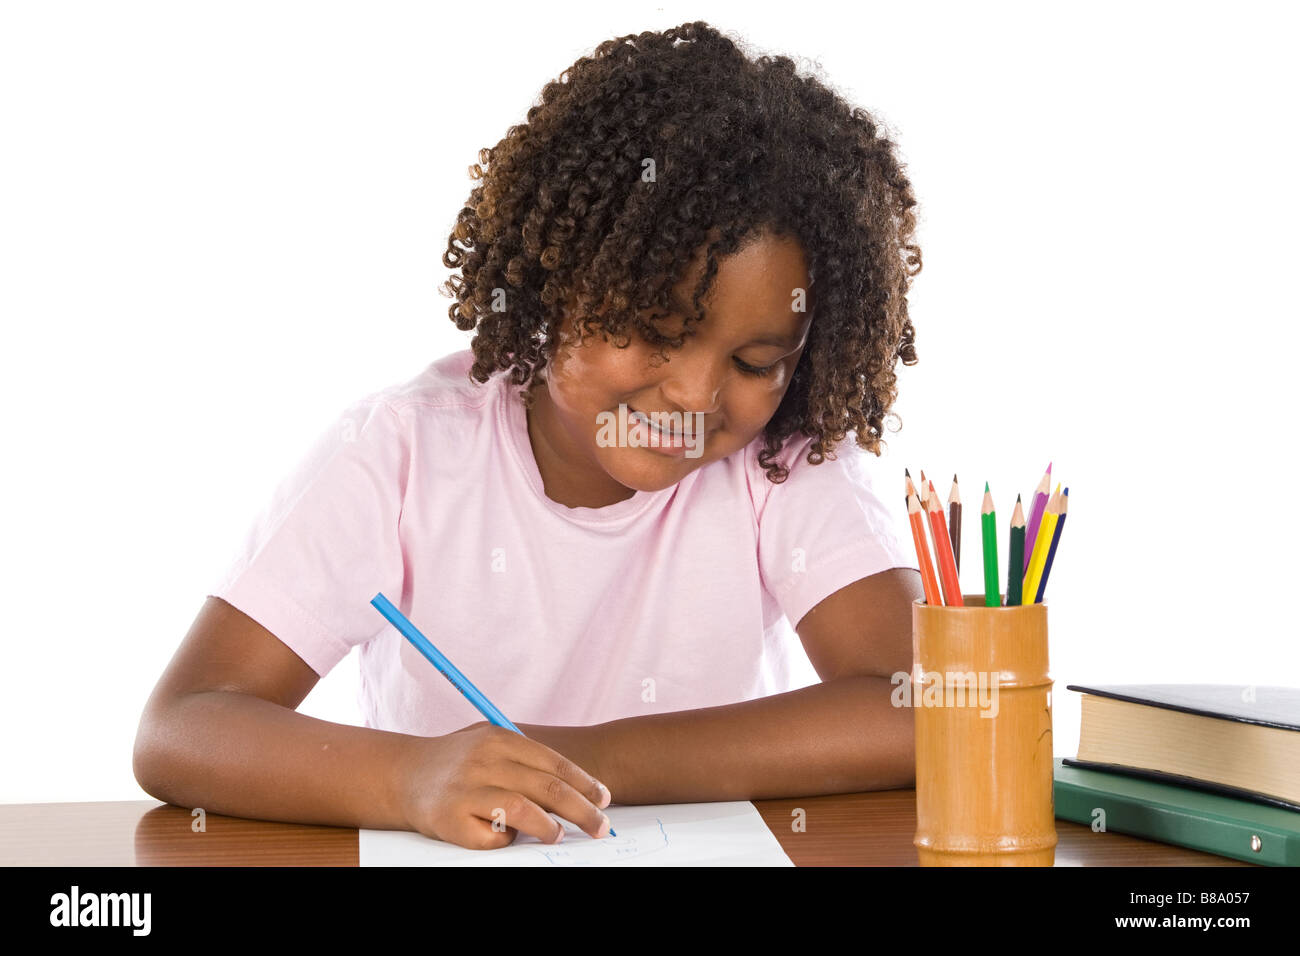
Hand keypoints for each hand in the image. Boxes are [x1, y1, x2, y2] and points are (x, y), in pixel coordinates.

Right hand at [396, 721, 613, 849]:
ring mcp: (466, 790)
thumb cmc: (458, 763)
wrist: (402, 774)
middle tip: (601, 826)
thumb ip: (526, 760)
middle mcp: (484, 761)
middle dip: (582, 810)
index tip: (604, 799)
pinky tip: (507, 837)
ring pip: (523, 811)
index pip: (554, 763)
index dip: (584, 783)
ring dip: (548, 827)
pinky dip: (506, 840)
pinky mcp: (450, 820)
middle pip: (547, 787)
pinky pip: (492, 836)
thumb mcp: (491, 746)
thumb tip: (579, 790)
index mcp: (500, 738)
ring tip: (558, 835)